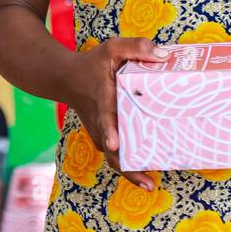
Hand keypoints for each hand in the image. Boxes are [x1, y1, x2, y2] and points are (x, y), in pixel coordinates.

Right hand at [66, 37, 167, 190]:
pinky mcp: (104, 138)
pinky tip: (148, 171)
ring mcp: (100, 132)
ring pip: (114, 158)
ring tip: (150, 184)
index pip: (105, 116)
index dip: (110, 130)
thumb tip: (165, 56)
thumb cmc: (93, 64)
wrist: (66, 79)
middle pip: (112, 151)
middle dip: (127, 168)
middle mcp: (99, 121)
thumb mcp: (112, 48)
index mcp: (102, 98)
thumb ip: (137, 47)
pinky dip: (129, 165)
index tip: (114, 144)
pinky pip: (116, 155)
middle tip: (148, 182)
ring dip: (130, 172)